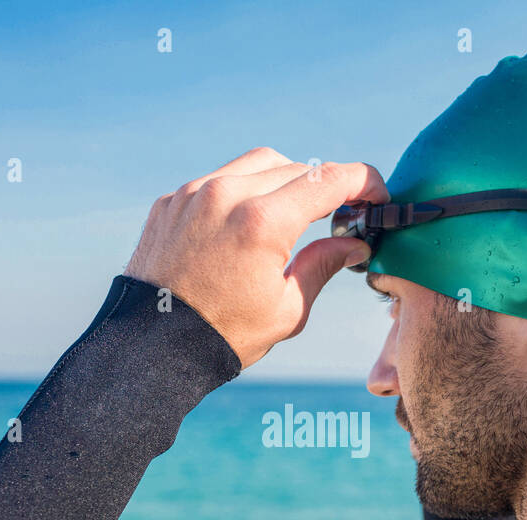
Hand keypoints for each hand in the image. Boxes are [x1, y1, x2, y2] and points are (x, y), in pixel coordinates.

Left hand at [124, 147, 388, 367]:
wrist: (150, 348)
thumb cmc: (223, 336)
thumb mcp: (287, 309)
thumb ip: (324, 264)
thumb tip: (355, 243)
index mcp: (262, 222)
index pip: (329, 180)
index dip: (364, 182)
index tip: (377, 196)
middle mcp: (226, 194)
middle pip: (296, 167)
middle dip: (324, 186)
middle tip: (341, 213)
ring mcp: (193, 193)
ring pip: (256, 165)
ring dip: (284, 180)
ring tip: (294, 215)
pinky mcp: (170, 201)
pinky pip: (217, 180)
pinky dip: (242, 192)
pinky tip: (248, 224)